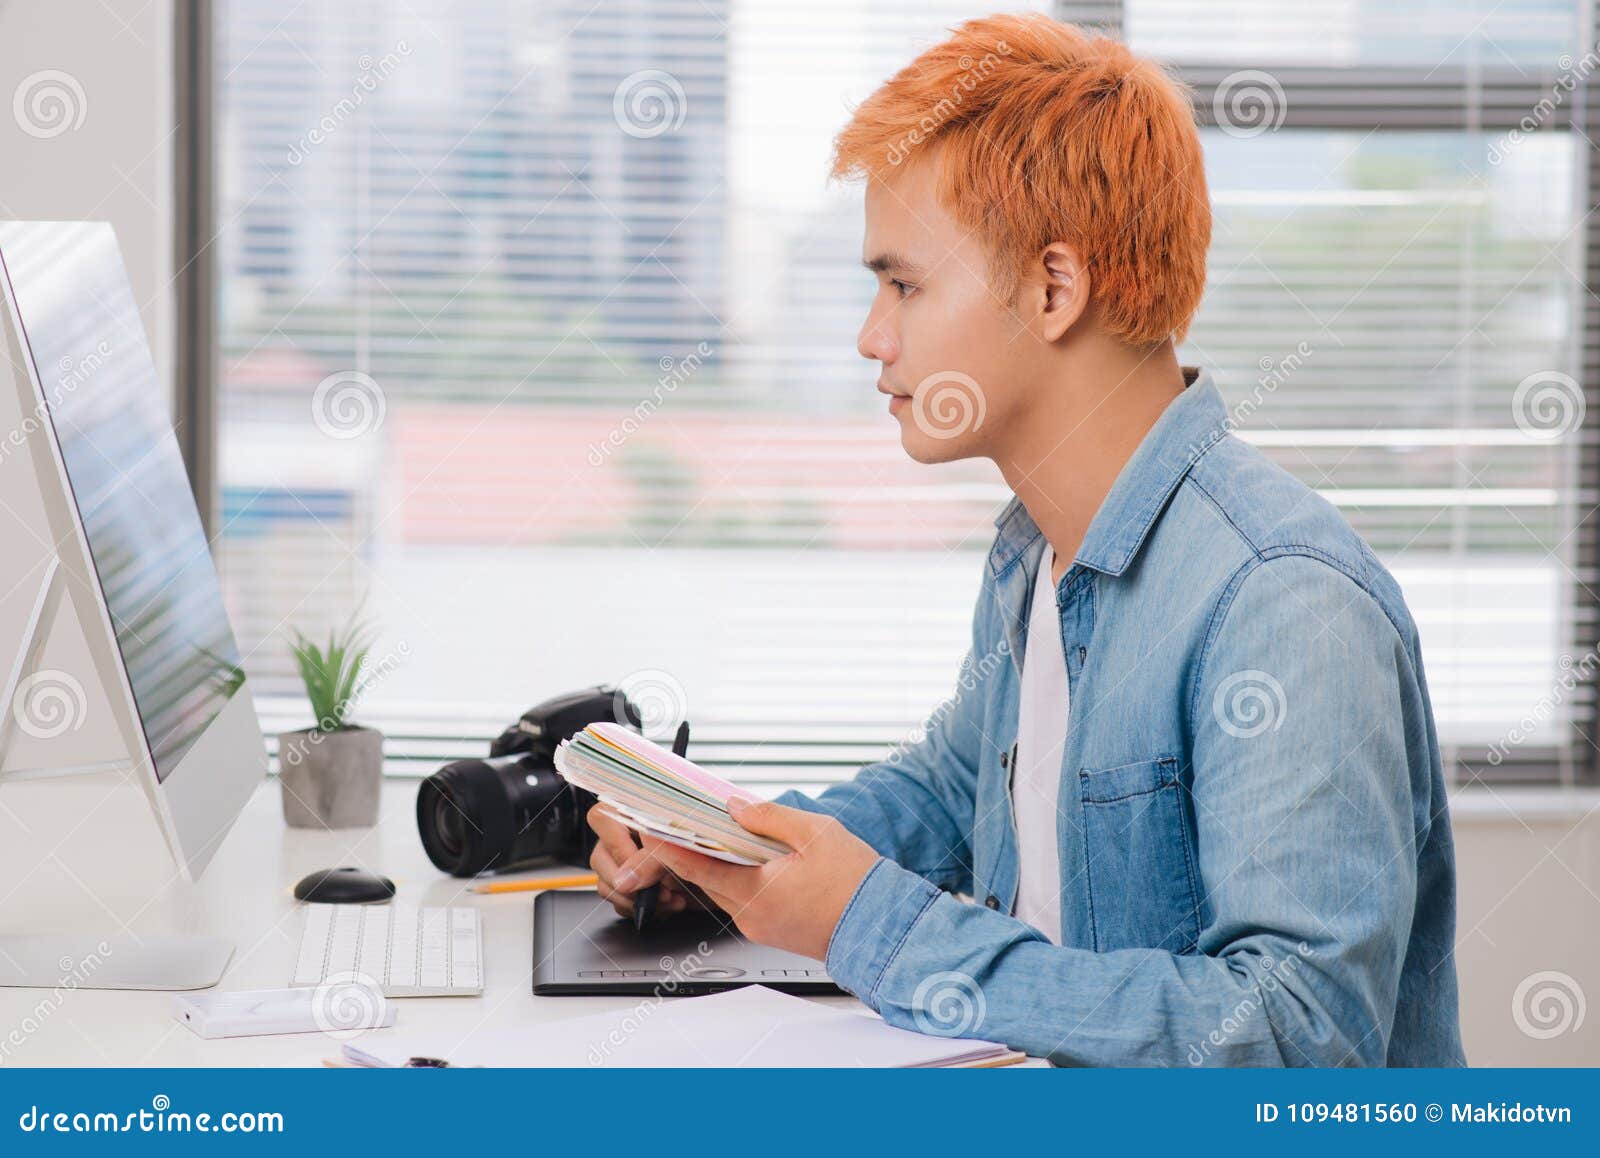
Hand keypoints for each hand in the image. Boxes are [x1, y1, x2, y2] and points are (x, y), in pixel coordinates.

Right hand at [587, 803, 703, 919]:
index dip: (616, 843)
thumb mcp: (679, 849)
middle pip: (599, 858)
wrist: (720, 871)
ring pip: (607, 885)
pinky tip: (666, 907)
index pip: (601, 817)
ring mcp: (621, 863)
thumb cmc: (702, 848)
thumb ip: (650, 860)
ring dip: (638, 900)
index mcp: (633, 813)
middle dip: (630, 883)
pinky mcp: (627, 887)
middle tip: (661, 891)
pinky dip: (642, 910)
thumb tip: (625, 880)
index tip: (638, 865)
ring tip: (671, 900)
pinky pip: (619, 903)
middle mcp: (622, 836)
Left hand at [643, 797, 879, 961]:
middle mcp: (750, 915)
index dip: (667, 845)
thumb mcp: (815, 833)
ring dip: (719, 862)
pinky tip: (754, 857)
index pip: (694, 865)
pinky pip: (744, 899)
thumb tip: (735, 807)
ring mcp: (759, 927)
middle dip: (693, 849)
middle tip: (683, 820)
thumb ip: (769, 817)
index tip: (649, 828)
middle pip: (706, 878)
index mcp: (754, 891)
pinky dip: (740, 877)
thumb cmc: (856, 883)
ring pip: (725, 888)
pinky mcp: (772, 931)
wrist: (884, 928)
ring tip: (724, 831)